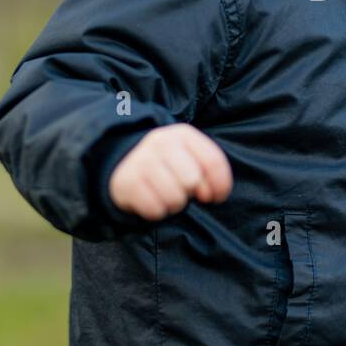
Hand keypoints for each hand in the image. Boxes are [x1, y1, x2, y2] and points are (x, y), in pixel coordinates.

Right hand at [108, 123, 232, 220]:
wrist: (124, 160)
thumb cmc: (168, 163)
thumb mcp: (190, 157)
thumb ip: (207, 171)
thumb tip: (208, 194)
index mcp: (183, 134)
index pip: (213, 161)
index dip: (220, 185)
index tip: (216, 197)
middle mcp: (161, 142)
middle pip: (192, 180)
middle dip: (191, 193)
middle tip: (181, 190)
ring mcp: (141, 160)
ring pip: (174, 197)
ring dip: (174, 204)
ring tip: (166, 195)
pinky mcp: (126, 181)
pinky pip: (154, 209)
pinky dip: (157, 211)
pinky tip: (152, 200)